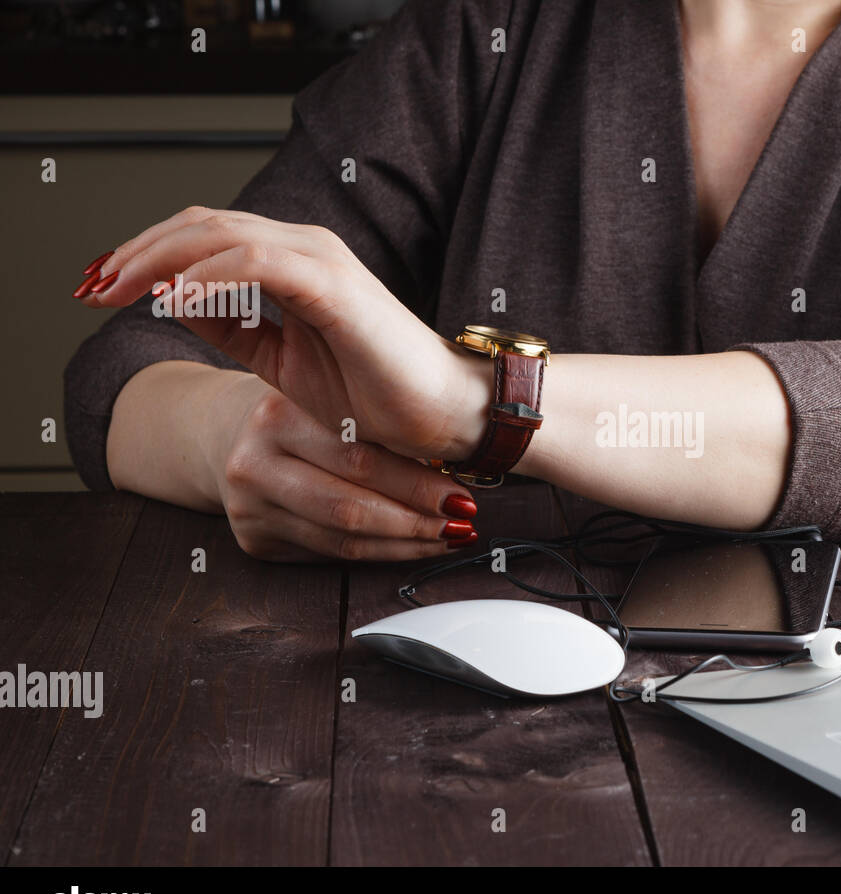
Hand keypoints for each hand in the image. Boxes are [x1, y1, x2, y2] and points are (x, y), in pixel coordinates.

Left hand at [80, 207, 488, 461]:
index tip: (101, 286)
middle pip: (203, 224)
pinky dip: (205, 277)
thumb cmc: (377, 394)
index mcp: (297, 263)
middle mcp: (308, 248)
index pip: (208, 236)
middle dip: (138, 251)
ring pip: (221, 234)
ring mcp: (322, 261)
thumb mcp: (282, 358)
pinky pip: (254, 265)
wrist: (441, 415)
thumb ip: (233, 323)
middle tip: (92, 283)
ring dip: (159, 258)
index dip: (149, 253)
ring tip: (116, 288)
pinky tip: (172, 299)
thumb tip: (171, 300)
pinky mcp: (334, 286)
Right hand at [206, 374, 479, 561]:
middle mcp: (255, 460)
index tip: (463, 498)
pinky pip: (330, 554)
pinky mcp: (253, 537)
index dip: (418, 485)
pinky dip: (378, 554)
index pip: (361, 459)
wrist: (233, 434)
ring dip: (404, 545)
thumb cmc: (304, 415)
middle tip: (461, 526)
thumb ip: (377, 428)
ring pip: (343, 539)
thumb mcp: (331, 400)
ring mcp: (249, 504)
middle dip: (416, 521)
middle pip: (350, 506)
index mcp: (279, 414)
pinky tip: (411, 547)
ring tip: (446, 540)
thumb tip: (455, 469)